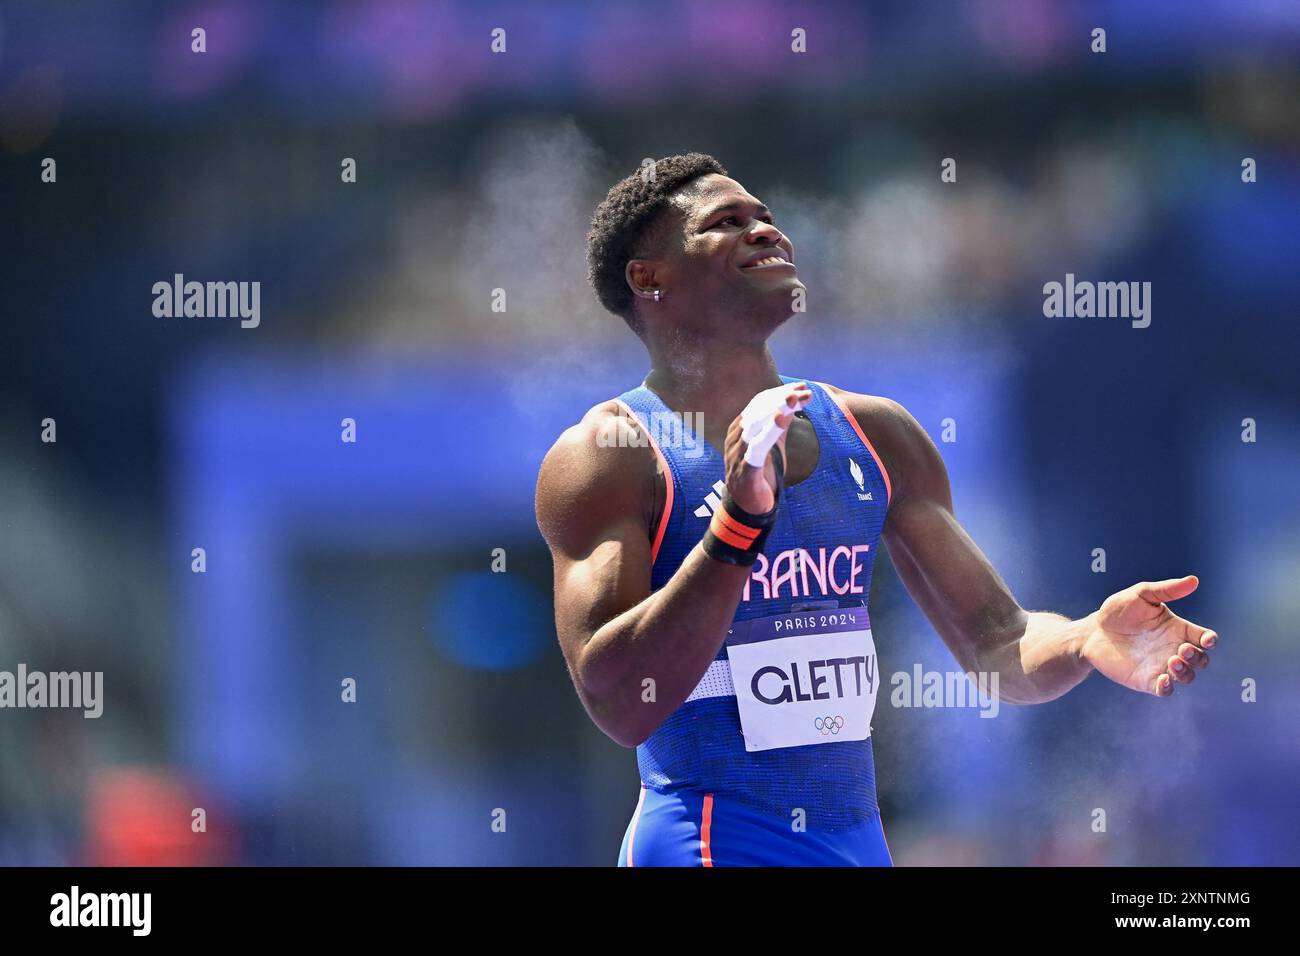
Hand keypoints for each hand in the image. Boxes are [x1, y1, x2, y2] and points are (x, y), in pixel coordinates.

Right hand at [723, 383, 811, 513]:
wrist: (747, 507)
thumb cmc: (759, 474)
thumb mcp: (772, 445)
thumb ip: (779, 426)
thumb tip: (793, 404)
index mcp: (741, 428)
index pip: (760, 403)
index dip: (780, 392)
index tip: (801, 387)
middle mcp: (736, 437)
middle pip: (758, 410)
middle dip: (782, 398)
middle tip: (803, 390)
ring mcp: (738, 453)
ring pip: (755, 425)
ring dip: (777, 410)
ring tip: (794, 399)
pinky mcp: (744, 470)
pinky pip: (756, 448)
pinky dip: (768, 432)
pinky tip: (782, 420)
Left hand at [1080, 575, 1218, 696]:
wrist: (1093, 631)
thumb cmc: (1118, 610)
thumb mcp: (1141, 595)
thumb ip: (1166, 589)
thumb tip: (1193, 580)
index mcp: (1178, 629)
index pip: (1204, 638)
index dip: (1210, 640)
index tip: (1206, 639)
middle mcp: (1174, 649)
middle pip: (1200, 659)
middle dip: (1198, 657)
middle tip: (1182, 650)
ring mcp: (1161, 665)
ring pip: (1187, 676)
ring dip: (1186, 672)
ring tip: (1172, 661)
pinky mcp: (1146, 679)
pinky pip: (1165, 690)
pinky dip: (1168, 687)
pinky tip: (1163, 679)